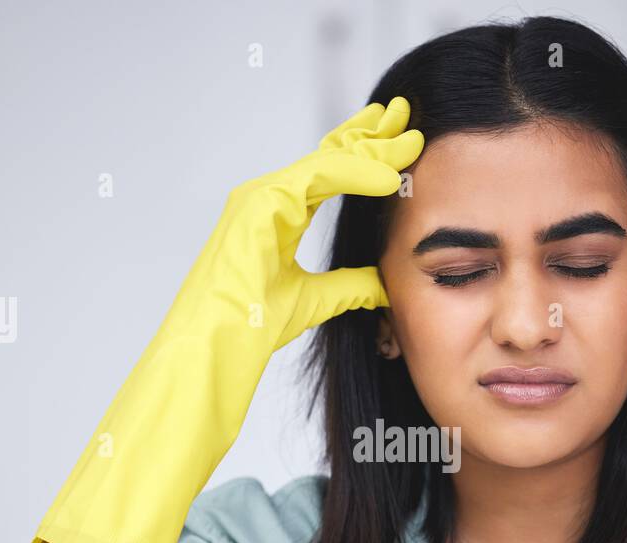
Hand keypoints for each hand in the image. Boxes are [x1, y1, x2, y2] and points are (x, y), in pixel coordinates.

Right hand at [177, 96, 423, 355]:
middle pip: (328, 156)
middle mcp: (267, 198)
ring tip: (409, 141)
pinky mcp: (260, 204)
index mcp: (276, 214)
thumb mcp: (314, 299)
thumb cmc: (247, 323)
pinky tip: (387, 178)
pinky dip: (354, 174)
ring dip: (371, 150)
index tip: (403, 144)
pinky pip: (316, 178)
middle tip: (406, 116)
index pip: (328, 172)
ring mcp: (260, 197)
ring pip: (326, 161)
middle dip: (370, 136)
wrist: (217, 342)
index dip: (366, 156)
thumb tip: (382, 284)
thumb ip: (348, 286)